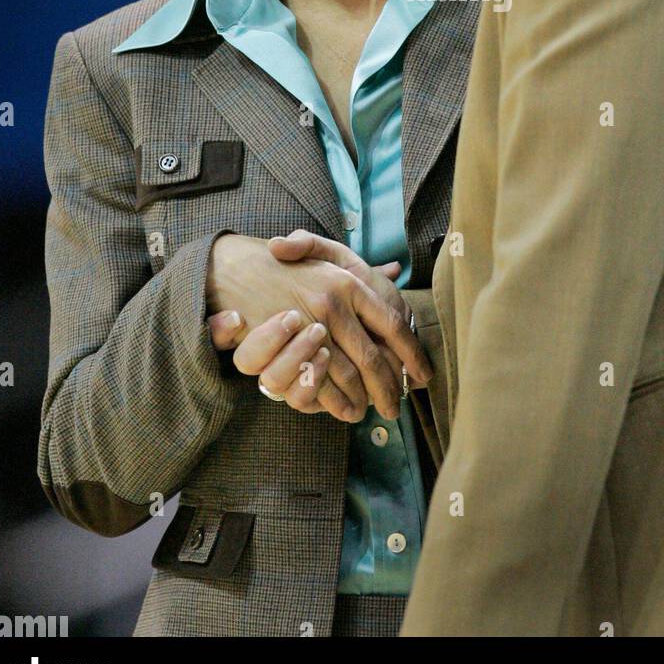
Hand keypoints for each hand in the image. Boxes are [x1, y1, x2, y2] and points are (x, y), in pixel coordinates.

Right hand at [207, 233, 429, 419]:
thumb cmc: (289, 264)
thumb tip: (394, 269)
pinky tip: (349, 410)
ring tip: (380, 409)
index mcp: (349, 282)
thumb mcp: (325, 253)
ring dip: (367, 398)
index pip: (391, 325)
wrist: (239, 267)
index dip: (412, 353)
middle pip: (373, 358)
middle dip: (390, 387)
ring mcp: (311, 330)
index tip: (424, 374)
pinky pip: (320, 386)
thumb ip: (360, 265)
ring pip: (349, 376)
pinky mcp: (289, 351)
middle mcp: (334, 306)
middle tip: (400, 405)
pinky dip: (337, 403)